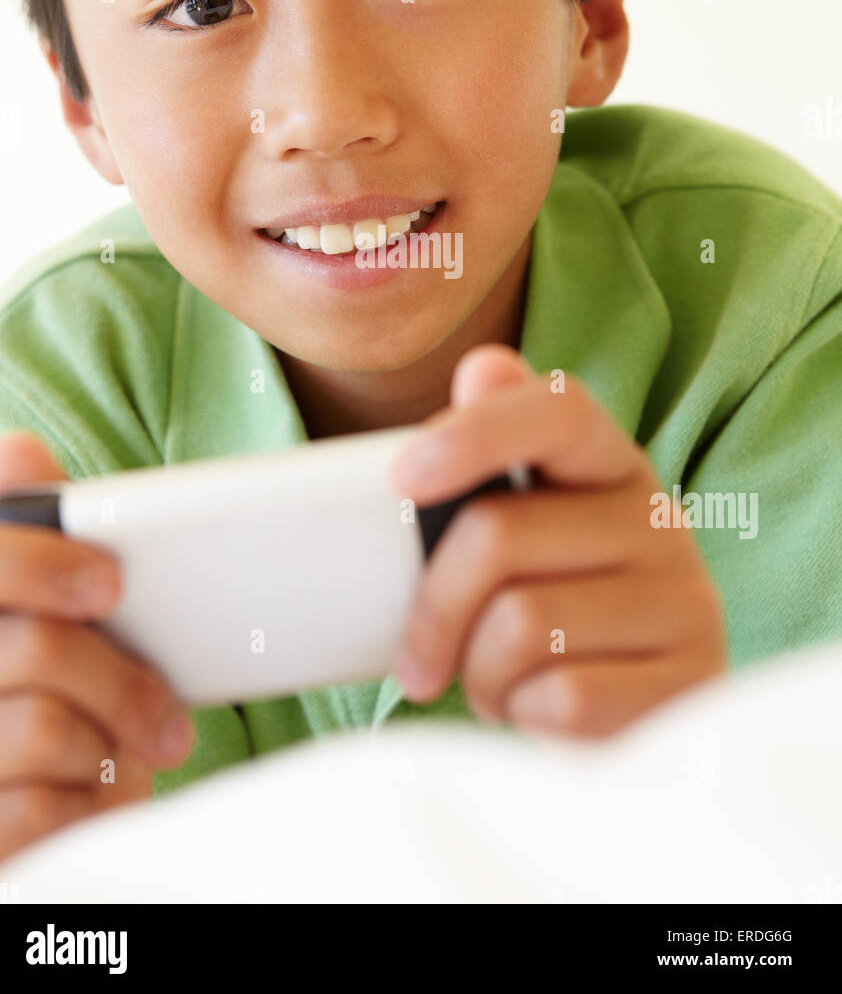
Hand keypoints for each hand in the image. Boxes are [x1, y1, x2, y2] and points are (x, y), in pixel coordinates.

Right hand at [0, 432, 194, 875]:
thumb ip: (11, 535)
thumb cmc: (7, 703)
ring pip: (48, 730)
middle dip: (122, 678)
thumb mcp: (3, 613)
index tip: (109, 583)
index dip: (38, 565)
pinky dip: (92, 805)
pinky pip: (40, 811)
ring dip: (111, 745)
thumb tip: (18, 452)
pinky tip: (94, 803)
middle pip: (36, 650)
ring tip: (123, 757)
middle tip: (168, 714)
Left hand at [389, 346, 726, 738]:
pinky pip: (564, 698)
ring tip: (495, 685)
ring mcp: (686, 601)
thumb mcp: (517, 532)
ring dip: (479, 676)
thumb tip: (483, 366)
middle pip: (498, 535)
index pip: (557, 410)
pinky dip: (525, 716)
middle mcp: (659, 519)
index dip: (476, 432)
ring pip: (521, 625)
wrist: (624, 725)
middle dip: (434, 611)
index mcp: (609, 464)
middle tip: (421, 661)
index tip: (401, 478)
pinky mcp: (692, 683)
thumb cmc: (547, 616)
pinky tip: (540, 713)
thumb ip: (492, 455)